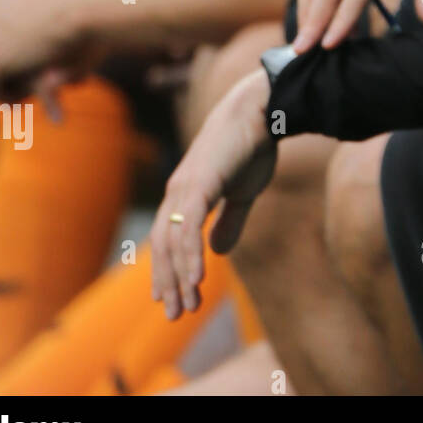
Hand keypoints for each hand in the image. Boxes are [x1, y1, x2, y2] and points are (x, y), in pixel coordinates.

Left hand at [0, 0, 97, 99]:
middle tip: (18, 85)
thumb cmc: (84, 2)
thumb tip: (50, 38)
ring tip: (25, 94)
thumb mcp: (59, 5)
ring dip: (3, 83)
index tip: (17, 64)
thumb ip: (48, 20)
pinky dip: (6, 95)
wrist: (84, 6)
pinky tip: (26, 98)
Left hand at [150, 69, 276, 318]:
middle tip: (176, 313)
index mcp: (186, 193)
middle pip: (163, 246)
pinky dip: (190, 254)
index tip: (175, 299)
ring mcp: (185, 187)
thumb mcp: (243, 191)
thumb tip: (217, 252)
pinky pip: (189, 227)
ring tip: (187, 303)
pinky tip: (197, 278)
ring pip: (172, 241)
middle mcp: (178, 192)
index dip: (170, 271)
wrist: (260, 109)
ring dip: (179, 276)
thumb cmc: (253, 145)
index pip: (169, 240)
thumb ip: (229, 221)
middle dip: (169, 281)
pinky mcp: (200, 184)